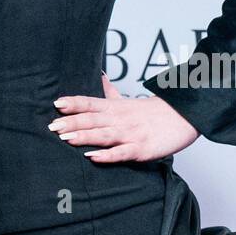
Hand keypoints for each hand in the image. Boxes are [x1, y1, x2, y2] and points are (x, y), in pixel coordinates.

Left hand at [49, 71, 199, 162]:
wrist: (184, 117)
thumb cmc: (153, 111)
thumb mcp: (128, 100)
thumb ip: (110, 92)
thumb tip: (99, 76)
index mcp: (115, 107)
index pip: (90, 103)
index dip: (73, 103)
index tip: (56, 103)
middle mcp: (119, 119)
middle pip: (92, 119)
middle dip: (71, 122)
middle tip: (51, 126)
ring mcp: (130, 134)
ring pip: (103, 135)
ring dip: (84, 137)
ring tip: (65, 138)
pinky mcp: (141, 149)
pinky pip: (122, 153)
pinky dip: (107, 156)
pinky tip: (93, 158)